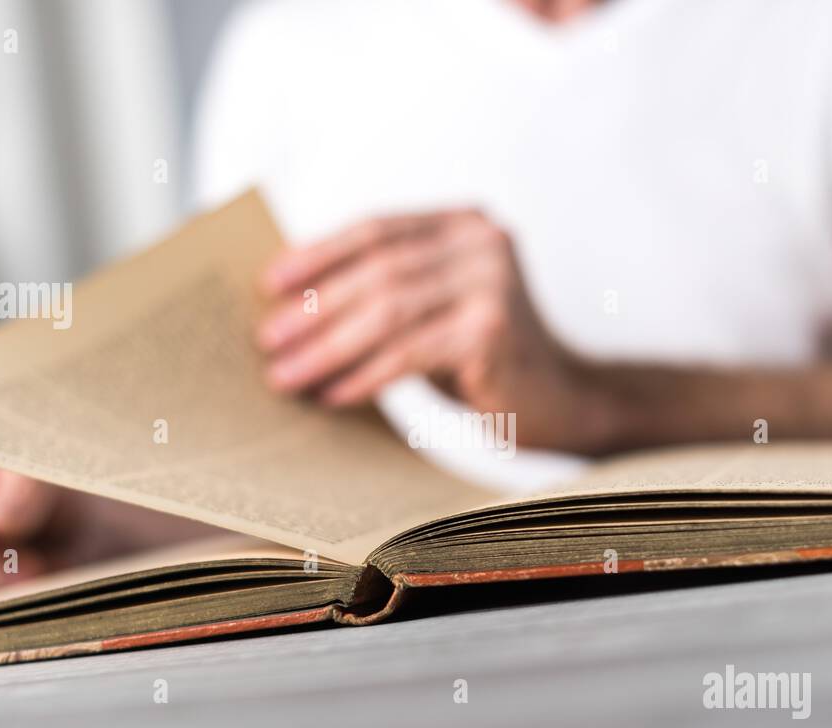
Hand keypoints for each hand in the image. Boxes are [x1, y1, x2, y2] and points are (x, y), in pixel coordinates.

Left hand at [258, 209, 603, 449]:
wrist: (564, 400)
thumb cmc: (486, 357)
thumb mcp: (436, 307)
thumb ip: (388, 289)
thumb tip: (291, 303)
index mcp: (464, 222)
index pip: (377, 229)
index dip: (318, 254)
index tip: (268, 283)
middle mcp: (482, 241)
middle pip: (377, 271)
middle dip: (314, 309)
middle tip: (267, 342)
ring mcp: (492, 283)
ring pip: (387, 312)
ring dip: (327, 347)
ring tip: (286, 376)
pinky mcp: (491, 330)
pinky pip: (409, 352)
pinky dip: (365, 376)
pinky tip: (332, 396)